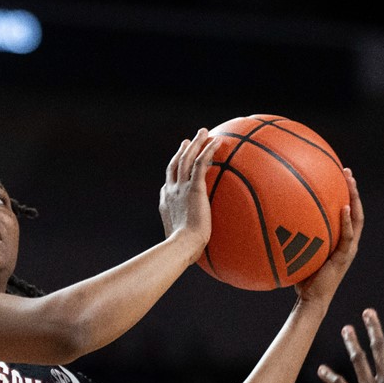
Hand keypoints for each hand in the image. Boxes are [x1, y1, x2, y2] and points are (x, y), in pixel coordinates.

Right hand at [159, 128, 218, 261]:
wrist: (181, 246)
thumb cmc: (184, 250)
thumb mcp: (184, 242)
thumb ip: (190, 237)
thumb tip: (199, 249)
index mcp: (166, 202)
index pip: (169, 183)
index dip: (173, 172)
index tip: (179, 164)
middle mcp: (170, 191)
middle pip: (175, 164)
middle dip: (182, 151)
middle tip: (188, 140)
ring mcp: (180, 188)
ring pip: (186, 159)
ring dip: (194, 144)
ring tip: (203, 132)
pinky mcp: (194, 188)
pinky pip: (201, 164)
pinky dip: (208, 151)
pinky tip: (217, 142)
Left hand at [292, 168, 363, 304]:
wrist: (311, 299)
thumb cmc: (301, 277)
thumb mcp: (297, 252)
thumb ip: (292, 237)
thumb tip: (268, 221)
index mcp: (340, 240)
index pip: (346, 212)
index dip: (345, 194)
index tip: (339, 176)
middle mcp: (348, 242)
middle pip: (355, 210)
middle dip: (352, 189)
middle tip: (346, 171)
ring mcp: (348, 249)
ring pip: (356, 219)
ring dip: (354, 198)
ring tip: (350, 181)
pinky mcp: (343, 257)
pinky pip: (347, 236)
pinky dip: (346, 221)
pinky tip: (343, 208)